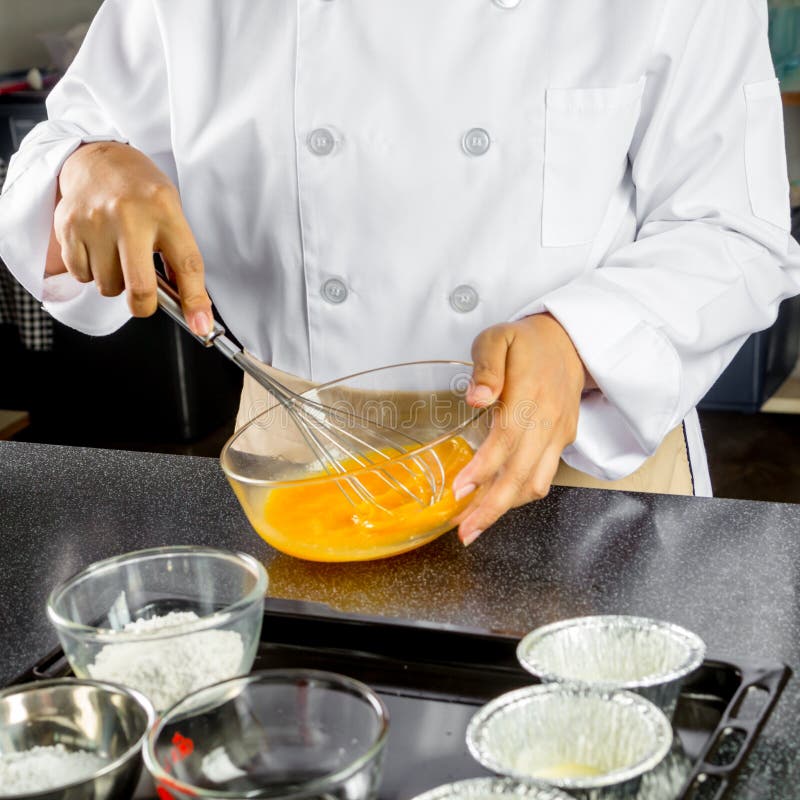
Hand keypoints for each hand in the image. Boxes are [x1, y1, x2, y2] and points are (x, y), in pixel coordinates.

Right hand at [46, 141, 211, 335]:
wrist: (97, 159)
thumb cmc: (141, 192)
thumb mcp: (171, 213)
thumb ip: (178, 256)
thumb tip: (188, 305)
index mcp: (164, 210)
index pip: (186, 265)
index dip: (195, 301)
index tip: (201, 325)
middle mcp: (129, 215)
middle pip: (140, 287)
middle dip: (144, 305)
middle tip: (145, 300)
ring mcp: (95, 221)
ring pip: (109, 286)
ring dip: (116, 282)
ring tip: (119, 254)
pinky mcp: (68, 227)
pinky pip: (83, 276)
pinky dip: (92, 272)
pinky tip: (98, 248)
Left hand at [451, 313, 587, 545]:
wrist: (570, 342)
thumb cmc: (527, 342)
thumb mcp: (498, 338)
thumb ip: (486, 365)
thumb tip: (477, 398)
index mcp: (530, 395)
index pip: (507, 440)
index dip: (483, 469)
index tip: (460, 491)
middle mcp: (548, 421)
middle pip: (522, 474)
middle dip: (492, 508)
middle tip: (465, 532)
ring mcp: (558, 434)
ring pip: (537, 483)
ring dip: (506, 508)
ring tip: (475, 525)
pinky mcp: (563, 441)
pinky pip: (543, 476)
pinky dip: (520, 494)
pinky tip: (496, 502)